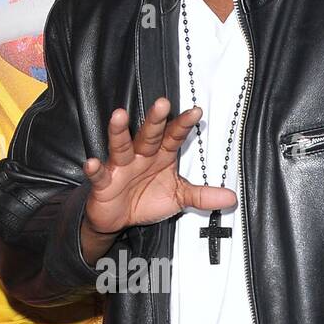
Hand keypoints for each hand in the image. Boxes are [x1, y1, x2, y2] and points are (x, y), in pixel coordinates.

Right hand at [81, 97, 236, 246]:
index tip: (196, 112)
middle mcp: (140, 156)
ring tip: (120, 116)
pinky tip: (92, 163)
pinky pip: (99, 175)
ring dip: (119, 132)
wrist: (117, 219)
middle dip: (155, 120)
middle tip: (162, 104)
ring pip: (120, 146)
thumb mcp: (178, 198)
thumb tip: (231, 198)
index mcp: (160, 156)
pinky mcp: (104, 182)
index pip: (173, 137)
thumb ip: (202, 196)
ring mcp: (120, 167)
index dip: (183, 125)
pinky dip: (95, 170)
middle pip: (148, 135)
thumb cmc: (146, 199)